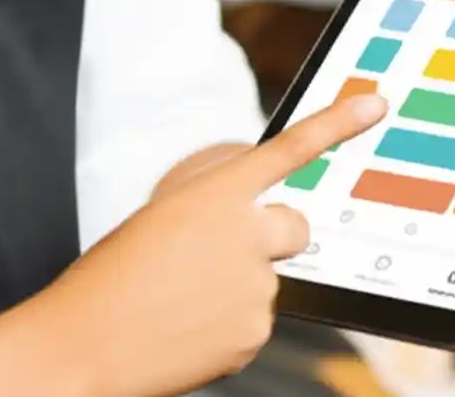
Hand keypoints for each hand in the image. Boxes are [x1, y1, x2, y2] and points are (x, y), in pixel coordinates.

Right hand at [0, 94, 387, 396]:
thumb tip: (254, 229)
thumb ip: (215, 216)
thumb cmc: (107, 282)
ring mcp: (257, 287)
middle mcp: (247, 234)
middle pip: (295, 227)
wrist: (77, 350)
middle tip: (217, 259)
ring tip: (177, 304)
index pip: (290, 149)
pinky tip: (183, 331)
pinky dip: (226, 328)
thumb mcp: (158, 224)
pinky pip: (254, 323)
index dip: (338, 124)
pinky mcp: (256, 334)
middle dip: (272, 239)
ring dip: (235, 290)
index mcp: (215, 195)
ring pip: (266, 280)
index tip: (377, 105)